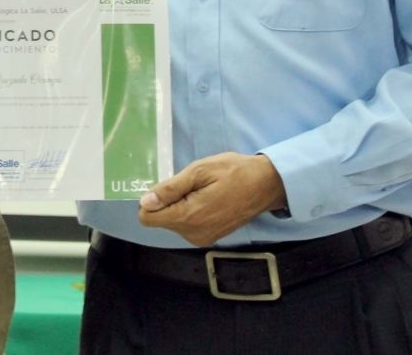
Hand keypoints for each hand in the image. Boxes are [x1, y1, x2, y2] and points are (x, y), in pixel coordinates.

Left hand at [138, 153, 286, 246]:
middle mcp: (193, 235)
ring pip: (174, 222)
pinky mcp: (210, 239)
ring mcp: (202, 239)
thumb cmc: (233, 172)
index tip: (170, 186)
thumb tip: (145, 202)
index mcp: (188, 218)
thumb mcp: (199, 171)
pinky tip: (209, 199)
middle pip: (161, 220)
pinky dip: (191, 212)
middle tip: (193, 185)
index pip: (147, 218)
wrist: (266, 185)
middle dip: (170, 201)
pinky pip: (187, 226)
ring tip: (204, 191)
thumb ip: (170, 188)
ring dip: (181, 206)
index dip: (152, 199)